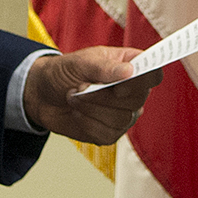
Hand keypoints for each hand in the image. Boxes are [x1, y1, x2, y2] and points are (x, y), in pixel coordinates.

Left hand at [23, 46, 161, 144]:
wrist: (43, 94)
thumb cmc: (65, 71)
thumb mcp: (81, 62)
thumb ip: (105, 67)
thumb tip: (130, 71)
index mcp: (131, 65)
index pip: (153, 74)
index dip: (143, 81)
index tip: (120, 85)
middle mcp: (133, 91)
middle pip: (137, 100)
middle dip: (103, 96)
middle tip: (81, 86)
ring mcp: (124, 114)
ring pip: (122, 120)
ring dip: (91, 109)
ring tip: (74, 97)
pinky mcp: (110, 132)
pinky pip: (107, 134)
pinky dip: (87, 124)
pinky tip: (77, 113)